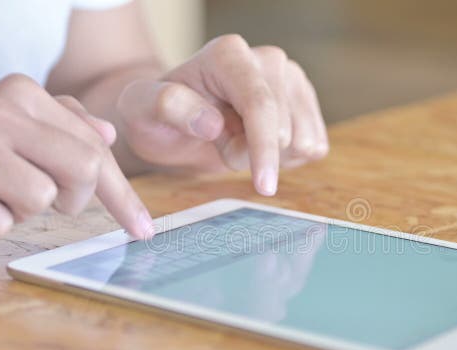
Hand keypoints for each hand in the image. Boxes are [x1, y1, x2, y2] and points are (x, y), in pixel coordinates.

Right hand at [0, 74, 151, 254]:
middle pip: (82, 168)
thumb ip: (63, 131)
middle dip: (71, 199)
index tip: (142, 228)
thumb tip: (108, 133)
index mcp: (20, 92)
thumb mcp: (15, 139)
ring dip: (18, 212)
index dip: (121, 195)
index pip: (96, 147)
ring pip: (40, 199)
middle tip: (40, 201)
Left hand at [117, 34, 328, 195]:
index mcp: (228, 55)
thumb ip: (167, 106)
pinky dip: (288, 159)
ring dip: (270, 158)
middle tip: (221, 145)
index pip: (260, 105)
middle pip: (282, 129)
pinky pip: (315, 146)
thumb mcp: (140, 110)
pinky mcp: (306, 102)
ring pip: (303, 140)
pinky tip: (261, 147)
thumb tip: (212, 122)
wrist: (177, 122)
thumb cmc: (157, 115)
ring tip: (239, 142)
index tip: (263, 186)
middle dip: (252, 155)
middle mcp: (267, 60)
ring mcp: (292, 79)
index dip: (263, 149)